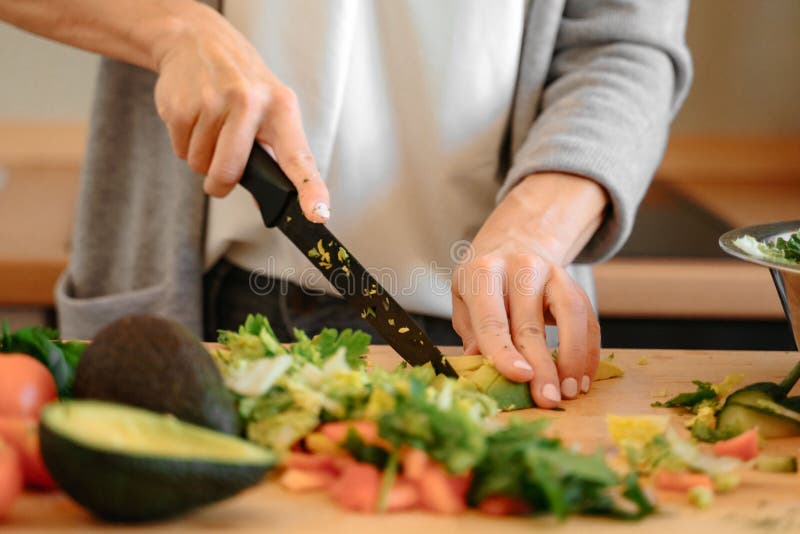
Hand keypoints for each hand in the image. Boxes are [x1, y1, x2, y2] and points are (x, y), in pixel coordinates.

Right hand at [152, 2, 328, 220]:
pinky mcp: (182, 105)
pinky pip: (180, 150)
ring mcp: (213, 101)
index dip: (310, 189)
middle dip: (221, 183)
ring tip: (210, 127)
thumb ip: (274, 157)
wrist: (200, 41)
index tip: (319, 213)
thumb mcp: (270, 111)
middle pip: (229, 172)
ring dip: (202, 158)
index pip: (299, 158)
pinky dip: (184, 144)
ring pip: (201, 165)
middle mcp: (249, 103)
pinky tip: (194, 119)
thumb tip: (268, 203)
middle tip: (221, 171)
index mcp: (281, 109)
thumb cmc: (243, 86)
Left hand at [451, 173, 606, 408]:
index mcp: (483, 273)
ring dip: (572, 360)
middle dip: (541, 367)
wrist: (510, 245)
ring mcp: (550, 272)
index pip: (492, 318)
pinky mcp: (572, 283)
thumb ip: (471, 331)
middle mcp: (519, 268)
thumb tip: (480, 362)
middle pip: (530, 324)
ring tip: (569, 392)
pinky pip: (587, 319)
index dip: (504, 350)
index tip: (520, 377)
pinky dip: (587, 352)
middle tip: (547, 400)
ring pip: (569, 317)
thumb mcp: (464, 301)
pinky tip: (581, 379)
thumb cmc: (481, 285)